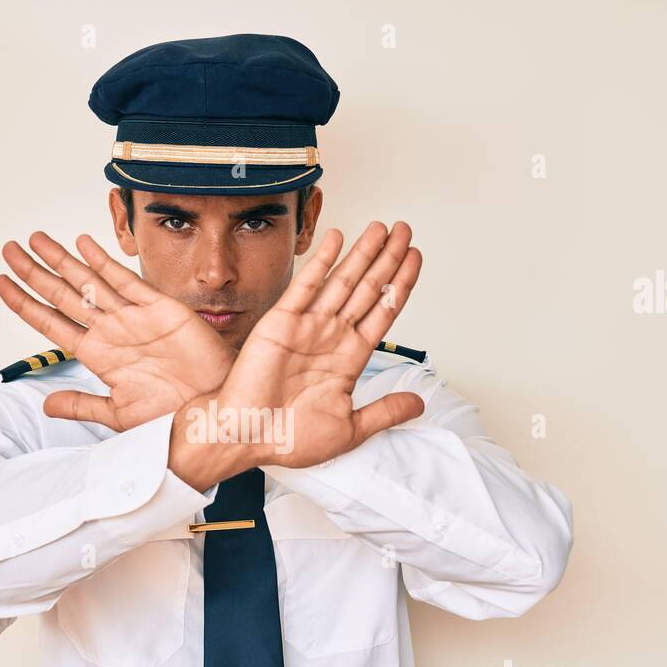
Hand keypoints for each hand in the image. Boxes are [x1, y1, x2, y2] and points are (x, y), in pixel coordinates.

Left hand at [0, 232, 235, 430]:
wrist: (213, 411)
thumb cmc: (172, 416)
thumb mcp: (119, 415)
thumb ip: (82, 405)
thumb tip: (45, 405)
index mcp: (97, 355)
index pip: (51, 322)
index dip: (24, 303)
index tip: (1, 283)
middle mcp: (110, 332)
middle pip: (62, 295)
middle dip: (33, 272)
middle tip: (9, 250)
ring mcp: (133, 318)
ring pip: (89, 281)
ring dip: (61, 260)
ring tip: (36, 240)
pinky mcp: (160, 308)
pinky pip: (126, 281)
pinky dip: (104, 262)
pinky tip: (83, 245)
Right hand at [175, 221, 425, 475]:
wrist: (247, 437)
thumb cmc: (289, 439)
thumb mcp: (350, 429)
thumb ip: (385, 411)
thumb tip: (419, 404)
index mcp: (349, 359)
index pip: (383, 312)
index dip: (401, 284)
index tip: (415, 258)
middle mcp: (331, 337)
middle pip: (369, 288)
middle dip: (389, 258)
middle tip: (405, 230)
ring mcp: (308, 327)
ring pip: (344, 281)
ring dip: (363, 253)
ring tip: (382, 227)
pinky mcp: (282, 322)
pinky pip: (307, 284)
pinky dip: (322, 260)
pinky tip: (337, 238)